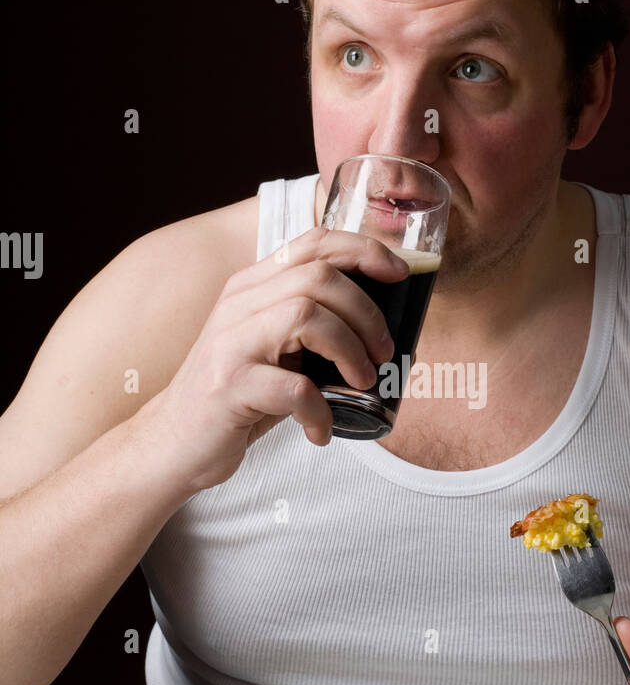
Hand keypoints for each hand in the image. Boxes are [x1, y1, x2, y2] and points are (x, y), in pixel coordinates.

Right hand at [143, 229, 405, 493]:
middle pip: (319, 277)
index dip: (364, 251)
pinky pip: (294, 388)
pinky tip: (321, 430)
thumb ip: (314, 329)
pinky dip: (320, 411)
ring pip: (307, 317)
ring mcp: (230, 343)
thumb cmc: (239, 397)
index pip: (313, 242)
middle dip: (367, 313)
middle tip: (384, 352)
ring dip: (350, 351)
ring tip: (361, 384)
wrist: (174, 442)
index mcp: (253, 286)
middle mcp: (239, 304)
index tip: (401, 275)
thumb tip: (387, 328)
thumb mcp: (275, 350)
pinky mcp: (228, 386)